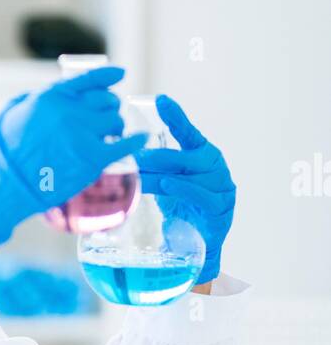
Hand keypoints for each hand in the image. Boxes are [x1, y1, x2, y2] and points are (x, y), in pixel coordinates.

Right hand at [0, 66, 146, 257]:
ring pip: (115, 121)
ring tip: (113, 134)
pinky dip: (135, 140)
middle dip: (109, 108)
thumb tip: (61, 93)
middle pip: (105, 101)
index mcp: (52, 97)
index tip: (120, 75)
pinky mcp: (92, 158)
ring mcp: (82, 134)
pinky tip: (140, 138)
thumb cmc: (6, 151)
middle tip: (108, 118)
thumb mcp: (17, 112)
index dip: (107, 76)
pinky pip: (124, 144)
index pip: (88, 80)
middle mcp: (70, 111)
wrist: (6, 183)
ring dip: (116, 126)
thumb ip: (40, 99)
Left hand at [136, 95, 236, 284]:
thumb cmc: (183, 206)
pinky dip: (184, 189)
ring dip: (159, 176)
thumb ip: (155, 167)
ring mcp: (220, 186)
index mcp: (202, 153)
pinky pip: (201, 196)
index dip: (175, 116)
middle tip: (128, 159)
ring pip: (186, 176)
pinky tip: (168, 185)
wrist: (198, 244)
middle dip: (152, 158)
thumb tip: (123, 154)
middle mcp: (214, 165)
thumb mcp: (167, 181)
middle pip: (179, 157)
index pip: (188, 132)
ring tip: (139, 176)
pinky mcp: (221, 208)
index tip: (160, 100)